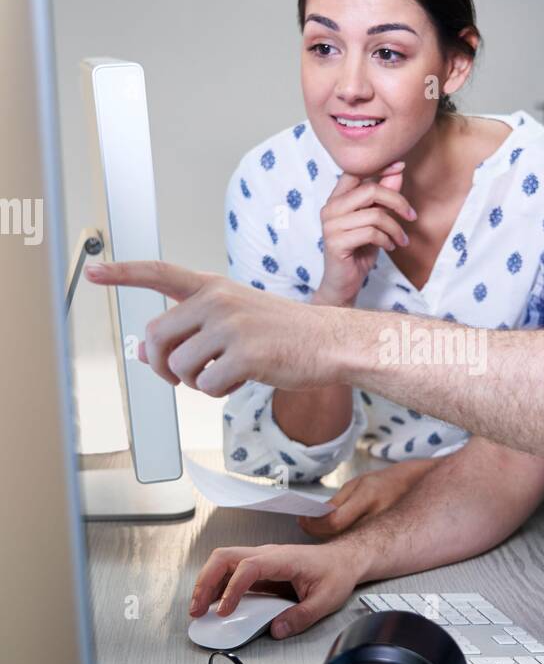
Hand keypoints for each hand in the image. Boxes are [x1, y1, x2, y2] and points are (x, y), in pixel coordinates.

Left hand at [83, 260, 327, 396]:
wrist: (329, 342)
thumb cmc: (284, 332)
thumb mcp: (236, 318)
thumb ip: (192, 328)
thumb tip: (144, 352)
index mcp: (214, 287)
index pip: (160, 273)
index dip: (123, 273)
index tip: (94, 272)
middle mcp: (218, 300)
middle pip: (157, 337)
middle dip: (161, 364)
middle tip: (178, 375)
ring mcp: (231, 326)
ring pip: (178, 367)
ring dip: (195, 381)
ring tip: (224, 373)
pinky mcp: (244, 355)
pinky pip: (204, 386)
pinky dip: (217, 391)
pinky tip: (242, 379)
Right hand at [189, 541, 365, 638]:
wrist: (343, 560)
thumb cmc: (335, 573)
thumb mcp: (325, 600)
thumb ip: (301, 616)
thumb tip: (276, 630)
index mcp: (283, 559)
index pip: (248, 567)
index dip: (233, 589)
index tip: (225, 611)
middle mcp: (267, 554)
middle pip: (225, 557)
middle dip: (206, 582)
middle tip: (197, 608)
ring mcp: (261, 559)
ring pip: (223, 561)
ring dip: (207, 583)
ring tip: (199, 609)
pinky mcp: (260, 569)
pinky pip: (232, 572)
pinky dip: (218, 587)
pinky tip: (214, 605)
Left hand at [298, 457, 435, 536]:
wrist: (424, 488)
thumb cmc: (390, 482)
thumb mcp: (362, 483)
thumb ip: (339, 501)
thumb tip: (317, 516)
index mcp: (370, 495)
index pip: (333, 521)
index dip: (313, 524)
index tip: (303, 519)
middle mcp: (378, 515)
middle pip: (339, 538)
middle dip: (317, 533)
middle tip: (308, 525)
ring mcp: (385, 530)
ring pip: (348, 545)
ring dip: (329, 539)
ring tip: (322, 529)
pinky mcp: (388, 542)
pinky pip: (361, 548)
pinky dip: (345, 543)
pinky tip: (340, 537)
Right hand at [316, 161, 415, 306]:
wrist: (344, 283)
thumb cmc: (359, 250)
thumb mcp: (375, 220)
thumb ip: (383, 196)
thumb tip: (397, 170)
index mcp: (337, 199)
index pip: (355, 172)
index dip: (380, 167)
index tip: (401, 165)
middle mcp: (330, 209)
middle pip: (370, 190)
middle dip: (397, 202)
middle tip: (412, 216)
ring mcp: (331, 226)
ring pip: (375, 215)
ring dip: (395, 229)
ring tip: (402, 240)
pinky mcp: (336, 242)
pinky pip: (371, 233)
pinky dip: (387, 240)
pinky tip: (390, 248)